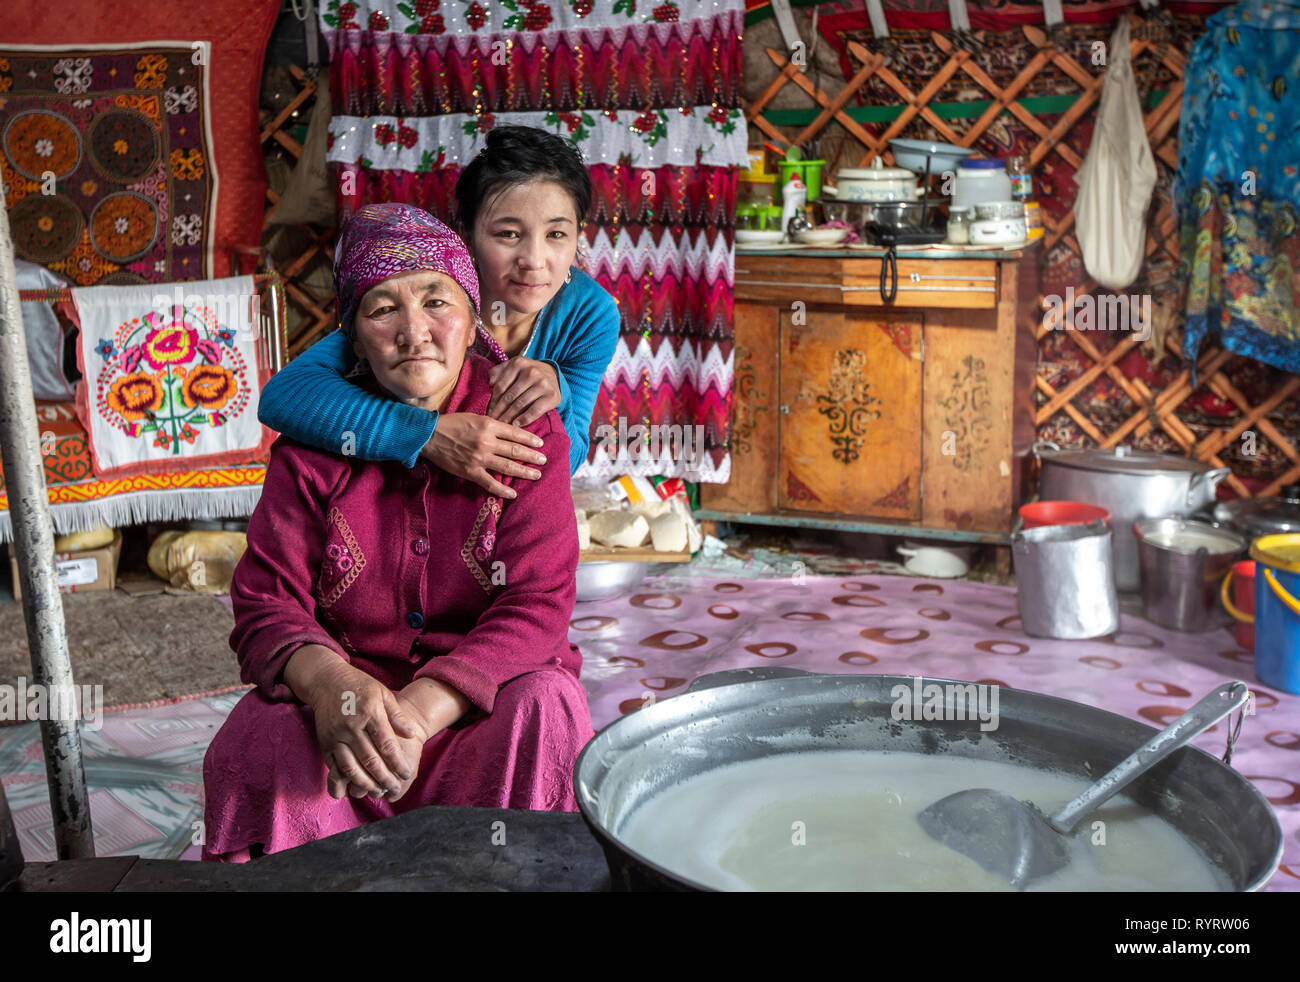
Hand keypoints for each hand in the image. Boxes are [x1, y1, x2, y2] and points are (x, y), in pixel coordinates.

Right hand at [300, 660, 420, 799]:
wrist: (327, 680)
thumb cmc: (360, 686)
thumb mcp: (382, 693)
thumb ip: (397, 715)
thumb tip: (411, 734)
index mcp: (370, 713)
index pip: (386, 743)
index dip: (397, 762)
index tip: (407, 773)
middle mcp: (351, 726)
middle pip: (369, 760)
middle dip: (384, 778)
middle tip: (395, 789)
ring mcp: (336, 736)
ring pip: (350, 767)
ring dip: (365, 784)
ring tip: (378, 792)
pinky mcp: (324, 743)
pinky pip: (333, 766)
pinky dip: (342, 781)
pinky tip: (351, 791)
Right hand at [422, 413, 545, 499]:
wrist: (429, 435)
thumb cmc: (451, 423)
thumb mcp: (475, 417)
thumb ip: (492, 425)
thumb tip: (510, 432)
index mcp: (488, 425)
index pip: (515, 433)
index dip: (530, 439)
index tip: (540, 444)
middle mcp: (486, 441)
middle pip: (515, 450)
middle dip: (532, 456)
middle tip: (544, 460)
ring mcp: (479, 458)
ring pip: (507, 466)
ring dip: (524, 472)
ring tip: (536, 475)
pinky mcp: (470, 471)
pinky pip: (490, 483)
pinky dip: (502, 489)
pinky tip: (513, 494)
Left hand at [487, 357, 561, 427]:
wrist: (554, 375)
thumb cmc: (528, 374)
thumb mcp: (514, 367)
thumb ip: (499, 371)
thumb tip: (490, 383)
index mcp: (518, 363)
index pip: (500, 386)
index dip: (493, 401)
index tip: (488, 412)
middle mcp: (531, 372)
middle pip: (509, 397)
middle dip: (499, 411)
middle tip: (493, 421)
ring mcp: (543, 384)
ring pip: (520, 404)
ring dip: (509, 417)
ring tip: (502, 425)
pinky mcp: (552, 395)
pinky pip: (534, 411)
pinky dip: (524, 419)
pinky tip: (516, 424)